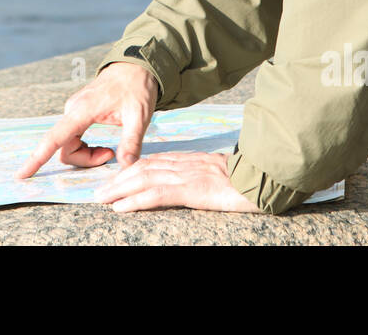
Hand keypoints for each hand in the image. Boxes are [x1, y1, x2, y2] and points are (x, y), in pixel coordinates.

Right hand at [15, 61, 157, 178]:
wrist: (134, 67)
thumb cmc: (137, 87)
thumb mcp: (139, 116)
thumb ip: (131, 142)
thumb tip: (126, 166)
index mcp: (82, 111)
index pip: (54, 139)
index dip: (37, 158)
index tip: (21, 174)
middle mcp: (72, 111)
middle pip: (64, 148)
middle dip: (85, 160)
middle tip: (111, 155)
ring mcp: (74, 112)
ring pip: (68, 145)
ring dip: (86, 155)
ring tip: (110, 150)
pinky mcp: (78, 114)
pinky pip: (73, 139)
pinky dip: (85, 148)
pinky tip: (103, 146)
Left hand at [93, 151, 263, 212]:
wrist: (267, 177)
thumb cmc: (250, 178)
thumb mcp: (222, 173)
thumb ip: (205, 175)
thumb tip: (196, 183)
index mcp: (192, 160)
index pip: (155, 161)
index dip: (132, 169)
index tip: (116, 178)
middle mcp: (185, 164)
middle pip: (144, 168)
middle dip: (119, 179)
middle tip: (100, 191)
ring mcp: (188, 175)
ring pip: (144, 179)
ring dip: (119, 190)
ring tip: (102, 199)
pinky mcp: (193, 190)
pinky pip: (158, 194)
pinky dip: (136, 200)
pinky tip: (121, 207)